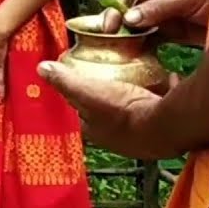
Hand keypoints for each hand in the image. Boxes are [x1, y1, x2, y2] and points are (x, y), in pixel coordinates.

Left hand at [37, 61, 174, 159]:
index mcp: (96, 131)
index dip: (81, 97)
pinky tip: (167, 77)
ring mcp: (145, 136)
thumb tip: (41, 68)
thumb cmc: (121, 110)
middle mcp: (119, 139)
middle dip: (110, 97)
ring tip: (138, 76)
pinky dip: (164, 91)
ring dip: (137, 96)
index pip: (81, 114)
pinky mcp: (167, 128)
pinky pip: (163, 105)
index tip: (83, 80)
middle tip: (113, 76)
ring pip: (137, 111)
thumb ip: (64, 80)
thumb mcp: (86, 91)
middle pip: (110, 113)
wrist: (165, 125)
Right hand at [99, 0, 208, 45]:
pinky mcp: (174, 33)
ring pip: (139, 27)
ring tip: (119, 50)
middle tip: (110, 40)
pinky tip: (134, 55)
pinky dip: (142, 47)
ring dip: (129, 38)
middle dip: (120, 25)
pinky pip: (152, 40)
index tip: (110, 25)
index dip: (119, 8)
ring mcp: (166, 16)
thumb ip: (159, 8)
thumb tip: (129, 19)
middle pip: (132, 11)